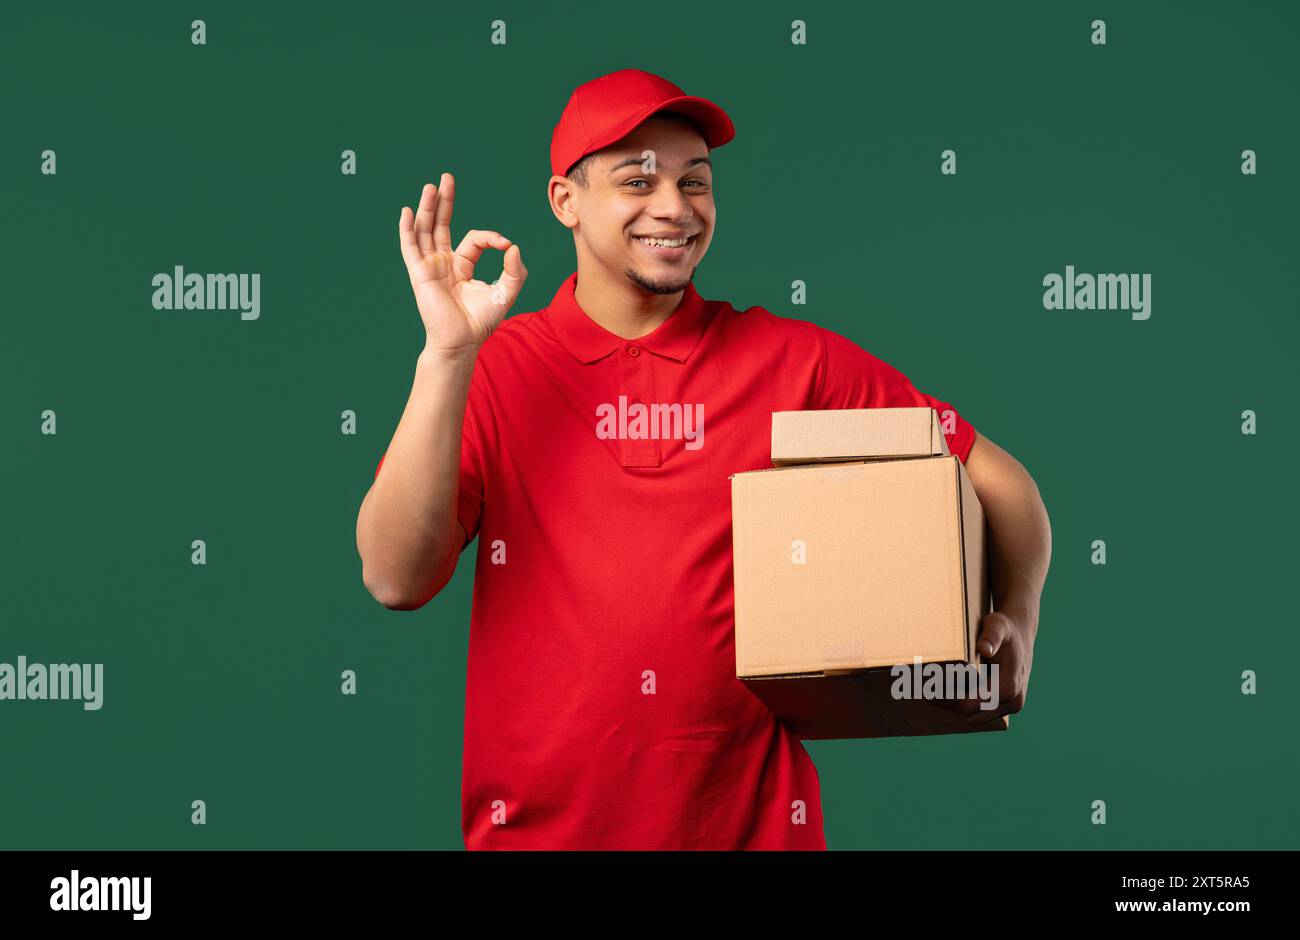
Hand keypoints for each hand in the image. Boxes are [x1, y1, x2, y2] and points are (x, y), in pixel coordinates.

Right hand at [398, 172, 527, 357]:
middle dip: (444, 201)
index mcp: (463, 265)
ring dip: (427, 207)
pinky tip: (408, 211)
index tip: (505, 245)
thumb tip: (513, 246)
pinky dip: (408, 228)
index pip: (474, 238)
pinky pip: (410, 246)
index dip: (491, 236)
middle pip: (441, 224)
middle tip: (446, 178)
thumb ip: (515, 270)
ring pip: (425, 229)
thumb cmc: (481, 321)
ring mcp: (430, 266)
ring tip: (430, 186)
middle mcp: (444, 262)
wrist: (462, 341)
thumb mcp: (506, 292)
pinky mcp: (419, 273)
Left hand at [934, 610, 1033, 726]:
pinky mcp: (1007, 705)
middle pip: (971, 715)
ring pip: (975, 718)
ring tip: (932, 694)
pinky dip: (963, 707)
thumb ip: (992, 636)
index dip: (947, 700)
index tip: (927, 692)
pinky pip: (981, 714)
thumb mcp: (998, 625)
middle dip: (946, 705)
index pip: (971, 704)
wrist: (1021, 633)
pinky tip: (947, 694)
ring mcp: (1012, 705)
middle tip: (923, 692)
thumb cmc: (1005, 628)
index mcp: (1009, 685)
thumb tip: (984, 648)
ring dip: (953, 709)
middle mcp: (1013, 700)